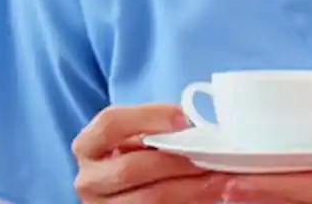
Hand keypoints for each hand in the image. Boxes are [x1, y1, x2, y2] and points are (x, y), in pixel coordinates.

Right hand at [73, 103, 229, 202]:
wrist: (133, 189)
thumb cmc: (144, 154)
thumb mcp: (143, 137)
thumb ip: (161, 129)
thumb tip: (197, 127)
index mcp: (89, 145)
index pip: (110, 123)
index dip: (149, 117)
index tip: (186, 120)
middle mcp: (89, 179)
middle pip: (132, 168)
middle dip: (179, 162)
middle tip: (215, 155)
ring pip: (149, 199)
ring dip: (192, 188)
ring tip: (223, 179)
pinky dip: (191, 202)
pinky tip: (214, 194)